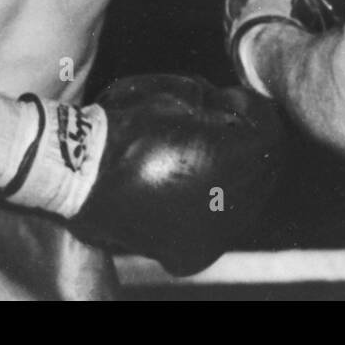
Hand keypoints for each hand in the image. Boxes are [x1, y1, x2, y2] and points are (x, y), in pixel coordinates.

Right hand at [0, 74, 285, 275]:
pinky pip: (218, 224)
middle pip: (265, 169)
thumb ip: (221, 103)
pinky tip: (190, 182)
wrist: (74, 173)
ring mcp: (212, 236)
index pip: (270, 134)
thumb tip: (236, 112)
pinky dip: (213, 203)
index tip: (235, 100)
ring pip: (246, 199)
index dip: (256, 111)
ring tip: (202, 150)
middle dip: (251, 142)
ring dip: (236, 174)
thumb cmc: (126, 123)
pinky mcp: (190, 253)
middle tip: (224, 122)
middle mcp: (231, 207)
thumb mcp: (181, 91)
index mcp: (234, 162)